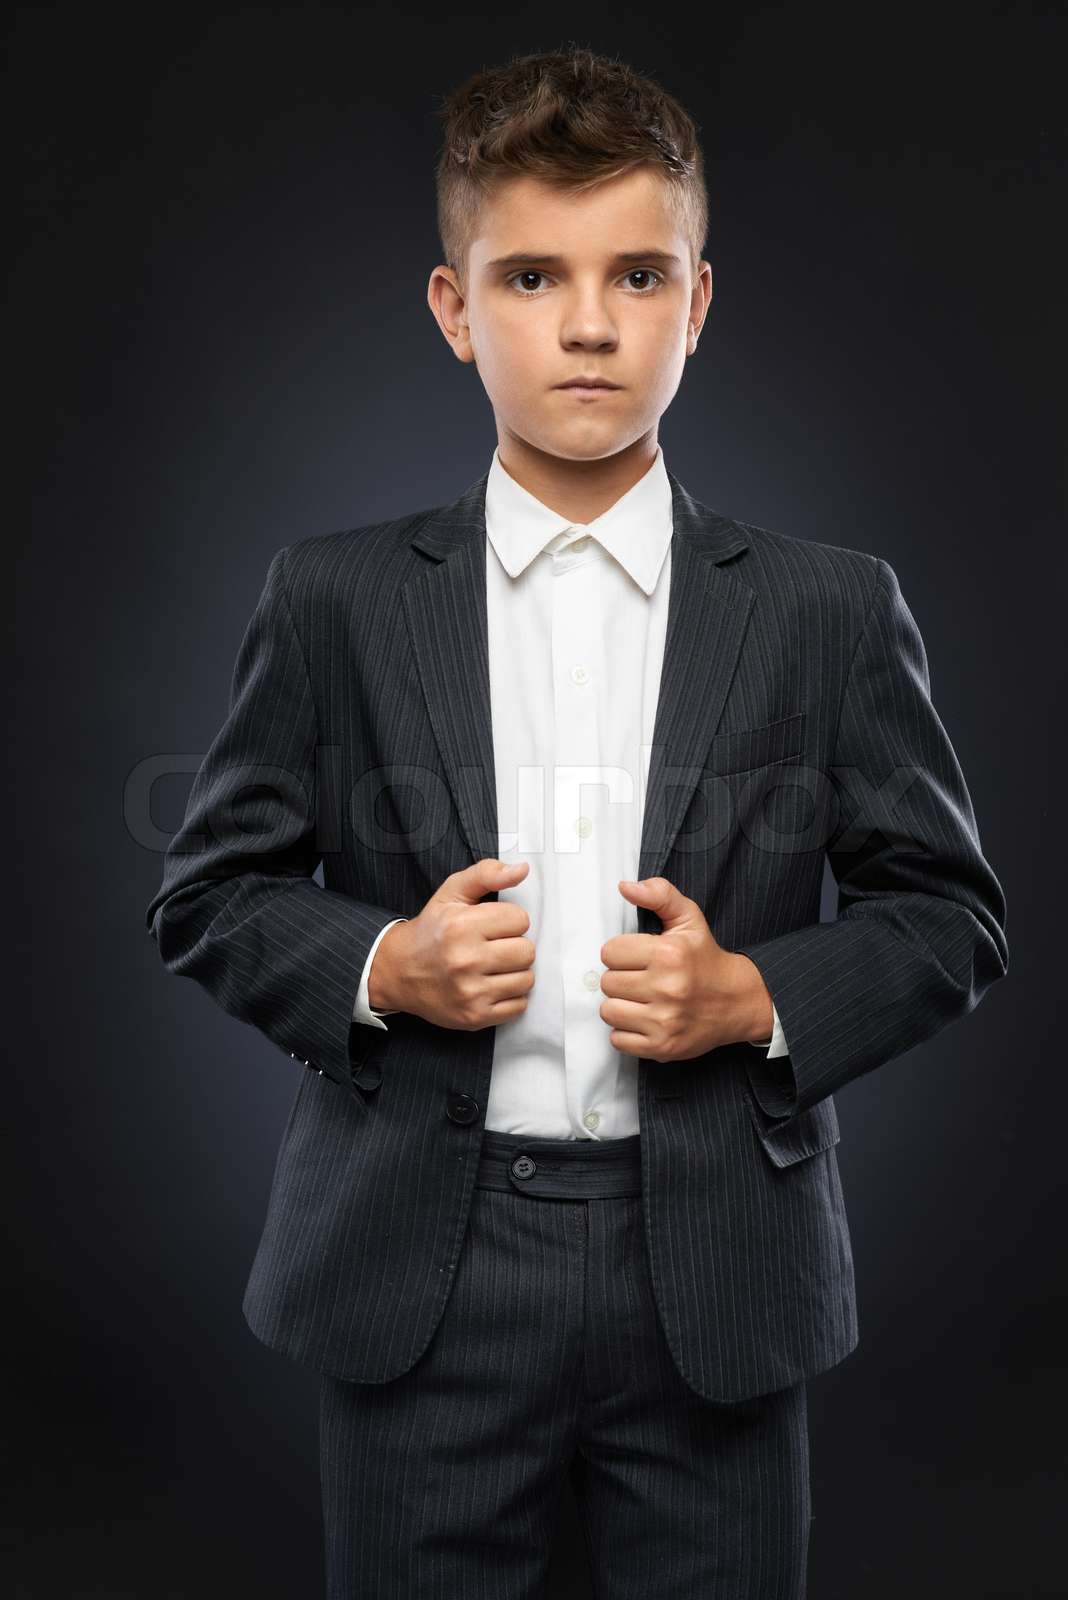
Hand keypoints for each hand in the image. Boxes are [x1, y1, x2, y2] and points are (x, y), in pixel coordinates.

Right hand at [368, 859, 534, 1030]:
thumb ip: (486, 874)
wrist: (398, 972)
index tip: (492, 926)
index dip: (509, 920)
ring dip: (514, 972)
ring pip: (526, 979)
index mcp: (461, 926)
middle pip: (527, 951)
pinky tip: (490, 986)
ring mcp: (470, 992)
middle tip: (493, 947)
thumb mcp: (451, 893)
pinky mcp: (474, 1017)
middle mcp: (465, 960)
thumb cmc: (431, 931)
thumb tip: (522, 869)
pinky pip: (519, 1006)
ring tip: (492, 967)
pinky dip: (510, 997)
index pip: (520, 920)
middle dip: (514, 946)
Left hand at [599, 876, 773, 1061]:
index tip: (637, 957)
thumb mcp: (689, 919)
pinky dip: (626, 1032)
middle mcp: (667, 988)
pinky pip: (618, 1040)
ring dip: (620, 1006)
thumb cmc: (705, 958)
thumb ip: (659, 895)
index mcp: (669, 954)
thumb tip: (625, 887)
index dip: (620, 953)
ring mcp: (664, 1021)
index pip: (609, 952)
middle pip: (607, 982)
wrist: (738, 1001)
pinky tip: (644, 1020)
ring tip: (640, 1000)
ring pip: (609, 1011)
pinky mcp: (662, 1047)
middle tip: (641, 979)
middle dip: (620, 979)